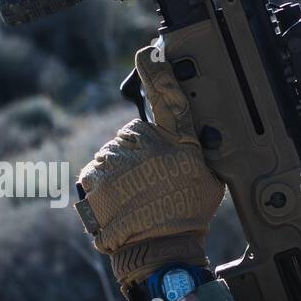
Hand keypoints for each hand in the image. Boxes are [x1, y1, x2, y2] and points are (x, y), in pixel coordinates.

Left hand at [75, 44, 225, 296]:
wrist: (155, 248)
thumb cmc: (186, 214)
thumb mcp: (209, 176)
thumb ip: (194, 146)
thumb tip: (193, 130)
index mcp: (174, 138)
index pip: (167, 96)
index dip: (158, 71)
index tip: (151, 52)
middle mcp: (141, 141)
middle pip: (137, 134)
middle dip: (143, 151)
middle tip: (158, 182)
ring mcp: (114, 157)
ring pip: (116, 154)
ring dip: (124, 171)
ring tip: (140, 197)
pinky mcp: (92, 174)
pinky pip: (99, 171)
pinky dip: (106, 184)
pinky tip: (122, 202)